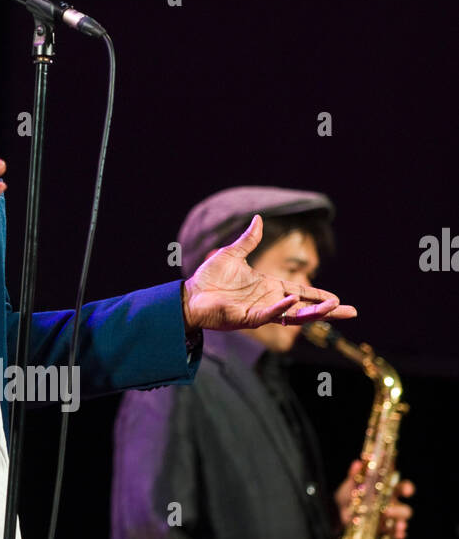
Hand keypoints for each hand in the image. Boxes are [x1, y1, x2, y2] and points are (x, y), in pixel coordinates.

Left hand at [181, 214, 356, 332]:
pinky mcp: (246, 318)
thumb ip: (249, 240)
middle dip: (327, 311)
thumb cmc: (208, 278)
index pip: (301, 293)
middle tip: (349, 312)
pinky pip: (267, 315)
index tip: (338, 300)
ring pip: (292, 315)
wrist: (188, 294)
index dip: (319, 296)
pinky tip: (292, 300)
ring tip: (331, 307)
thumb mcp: (232, 253)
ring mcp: (259, 311)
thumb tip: (259, 220)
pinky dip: (280, 309)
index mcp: (269, 287)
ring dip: (311, 311)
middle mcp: (268, 302)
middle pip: (304, 308)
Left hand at [335, 459, 414, 538]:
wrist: (336, 514)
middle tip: (388, 511)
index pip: (402, 488)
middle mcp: (391, 506)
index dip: (407, 489)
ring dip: (400, 524)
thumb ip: (354, 475)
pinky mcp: (383, 533)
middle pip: (405, 509)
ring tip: (396, 526)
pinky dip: (397, 535)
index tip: (407, 491)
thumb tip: (357, 463)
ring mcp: (388, 521)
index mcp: (387, 492)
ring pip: (401, 523)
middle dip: (401, 511)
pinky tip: (398, 535)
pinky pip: (394, 536)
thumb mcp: (349, 486)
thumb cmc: (348, 496)